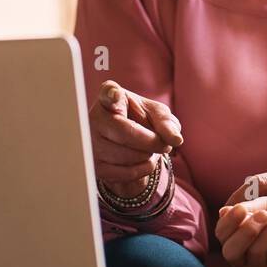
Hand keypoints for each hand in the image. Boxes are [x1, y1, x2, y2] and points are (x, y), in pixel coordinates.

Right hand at [89, 80, 183, 197]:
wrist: (125, 141)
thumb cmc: (140, 120)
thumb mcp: (156, 114)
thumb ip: (167, 122)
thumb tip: (175, 139)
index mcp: (110, 97)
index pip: (108, 94)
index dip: (112, 95)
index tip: (115, 95)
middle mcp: (95, 118)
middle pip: (127, 133)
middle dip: (152, 142)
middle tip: (164, 144)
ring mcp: (90, 143)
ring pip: (127, 156)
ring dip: (148, 156)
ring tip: (150, 150)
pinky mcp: (94, 165)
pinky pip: (125, 173)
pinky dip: (142, 169)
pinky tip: (144, 160)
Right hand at [215, 196, 266, 266]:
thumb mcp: (259, 205)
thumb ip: (245, 209)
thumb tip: (223, 212)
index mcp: (229, 238)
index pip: (221, 233)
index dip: (230, 221)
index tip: (241, 208)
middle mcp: (239, 257)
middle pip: (232, 251)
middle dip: (246, 232)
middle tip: (263, 214)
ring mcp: (256, 266)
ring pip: (257, 251)